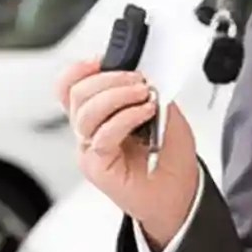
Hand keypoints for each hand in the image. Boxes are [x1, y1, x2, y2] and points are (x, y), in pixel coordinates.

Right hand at [57, 59, 199, 251]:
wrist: (179, 192)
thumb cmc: (169, 155)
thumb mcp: (164, 110)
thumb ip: (151, 90)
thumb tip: (147, 69)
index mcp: (101, 112)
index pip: (72, 86)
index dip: (81, 69)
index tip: (103, 58)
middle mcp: (91, 129)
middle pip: (77, 94)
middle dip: (109, 78)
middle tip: (138, 80)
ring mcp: (92, 148)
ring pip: (86, 112)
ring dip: (117, 95)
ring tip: (144, 95)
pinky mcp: (98, 166)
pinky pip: (102, 136)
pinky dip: (125, 117)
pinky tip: (144, 112)